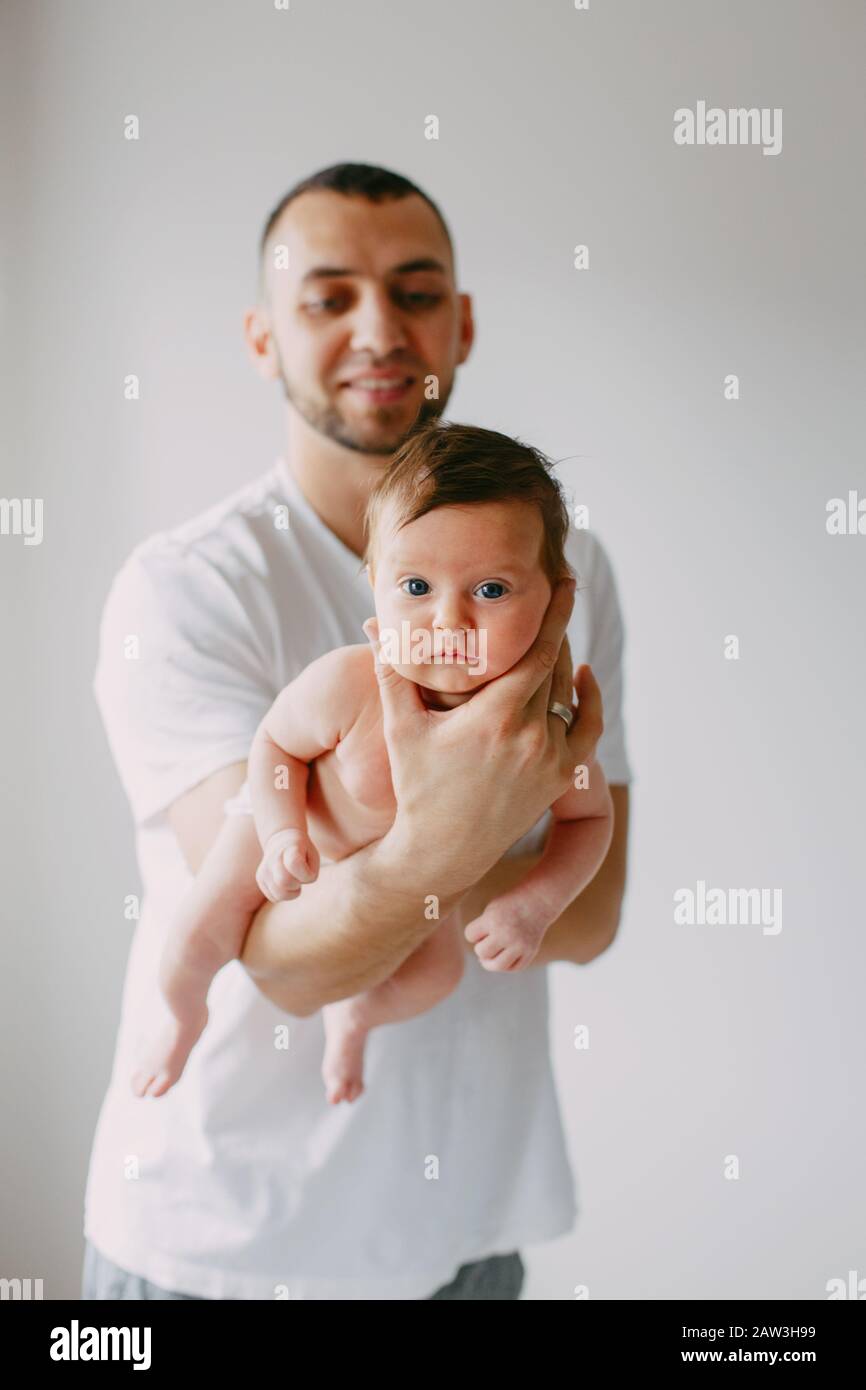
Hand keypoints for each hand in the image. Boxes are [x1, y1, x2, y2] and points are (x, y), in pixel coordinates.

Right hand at [256, 829, 319, 903]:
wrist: (281, 840)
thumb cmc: (303, 852)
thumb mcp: (313, 858)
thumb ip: (309, 876)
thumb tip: (292, 889)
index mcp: (290, 848)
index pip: (294, 864)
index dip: (305, 873)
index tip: (306, 867)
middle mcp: (273, 857)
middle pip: (284, 882)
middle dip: (296, 885)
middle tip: (298, 876)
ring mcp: (264, 869)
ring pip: (278, 895)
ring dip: (290, 892)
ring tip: (292, 880)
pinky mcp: (260, 879)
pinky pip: (274, 897)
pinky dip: (283, 894)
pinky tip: (283, 882)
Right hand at [362, 577, 604, 893]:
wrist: (441, 851)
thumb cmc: (415, 786)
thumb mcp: (399, 728)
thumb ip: (392, 672)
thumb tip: (374, 625)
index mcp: (493, 716)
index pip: (535, 649)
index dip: (553, 611)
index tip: (565, 580)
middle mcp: (530, 736)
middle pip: (553, 664)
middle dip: (555, 627)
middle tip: (556, 592)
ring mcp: (550, 758)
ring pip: (565, 693)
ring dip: (564, 661)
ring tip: (554, 631)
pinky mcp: (560, 777)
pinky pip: (587, 729)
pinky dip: (588, 701)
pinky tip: (580, 676)